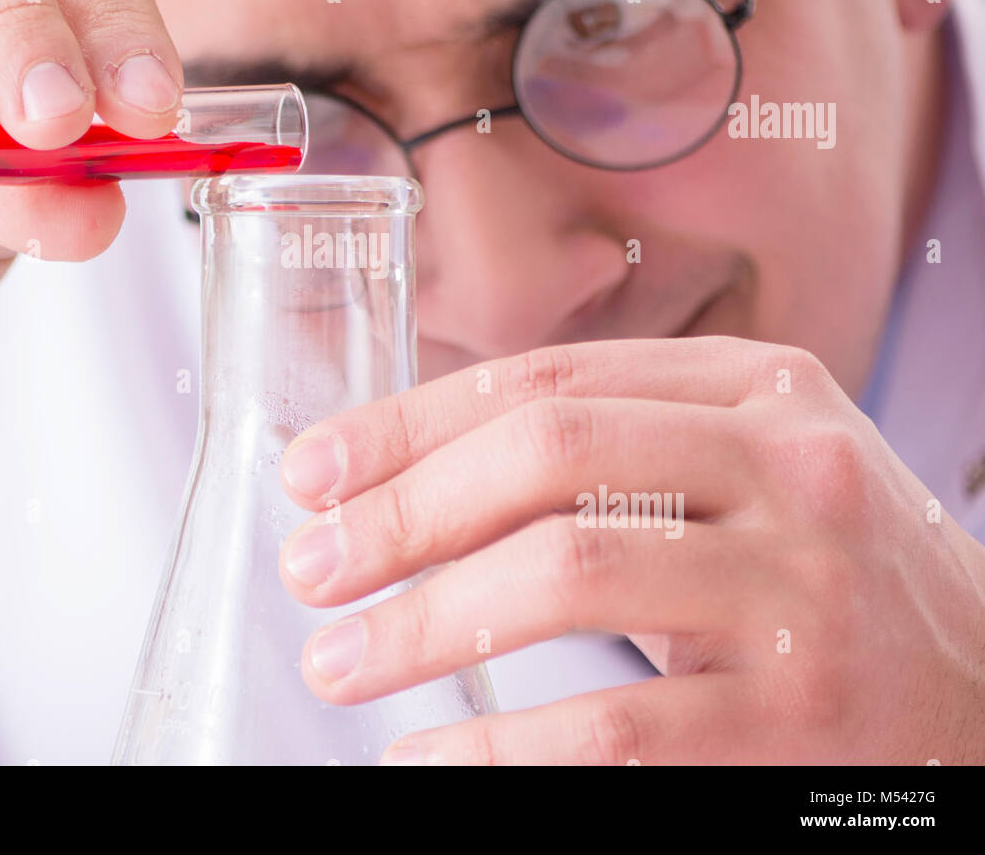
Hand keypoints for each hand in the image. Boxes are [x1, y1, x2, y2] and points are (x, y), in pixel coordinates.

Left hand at [277, 336, 984, 763]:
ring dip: (423, 621)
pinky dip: (495, 744)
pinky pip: (611, 727)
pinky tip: (425, 752)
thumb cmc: (823, 565)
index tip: (314, 469)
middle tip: (309, 564)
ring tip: (339, 660)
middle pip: (546, 454)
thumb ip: (613, 442)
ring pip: (566, 574)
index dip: (410, 422)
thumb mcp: (743, 465)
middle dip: (402, 511)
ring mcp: (799, 588)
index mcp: (756, 387)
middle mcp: (786, 466)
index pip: (544, 380)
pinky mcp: (799, 714)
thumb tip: (412, 470)